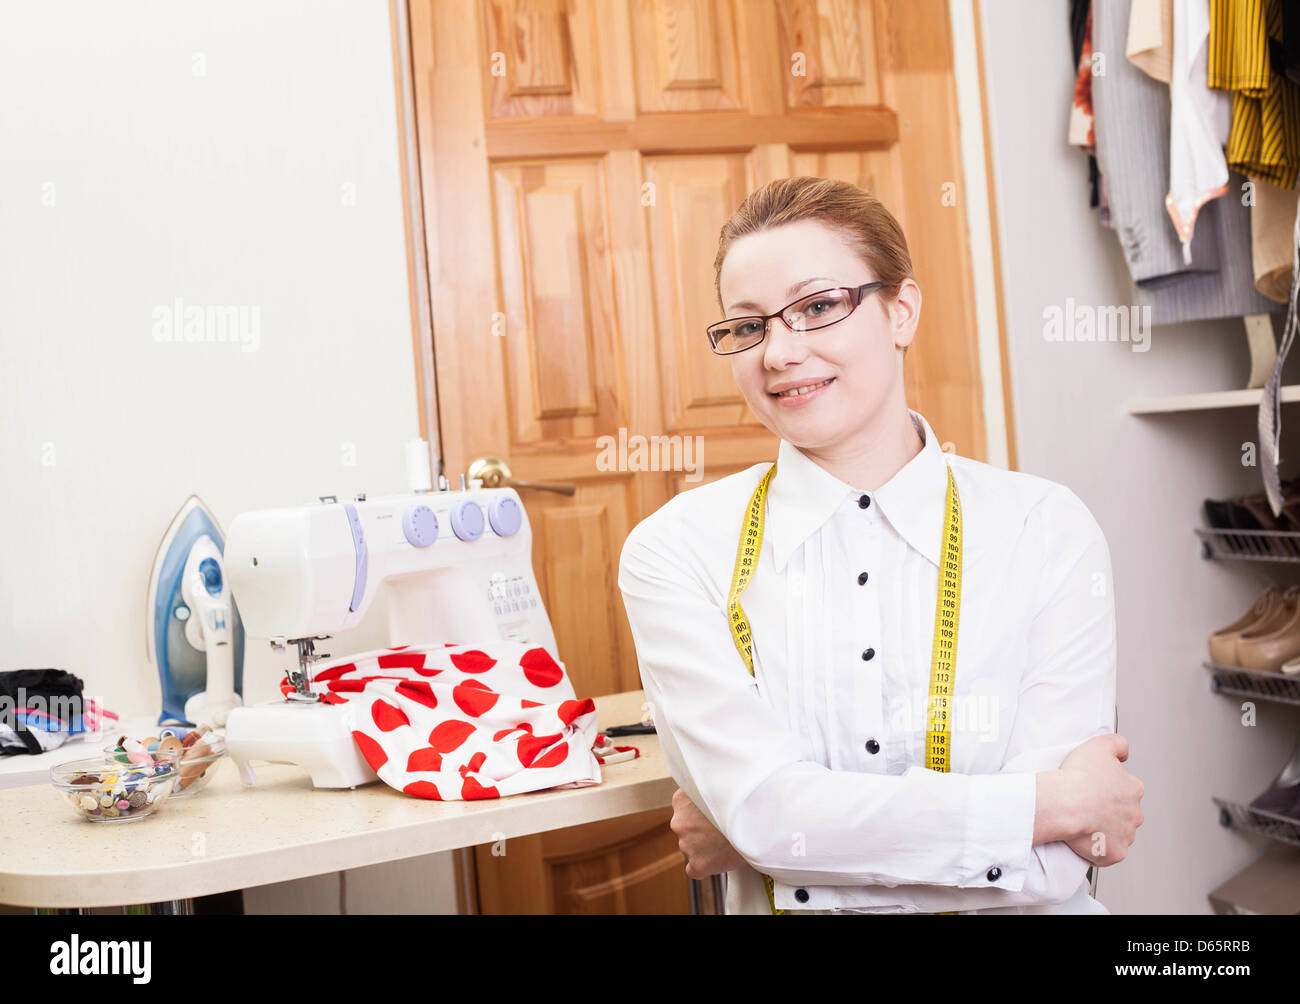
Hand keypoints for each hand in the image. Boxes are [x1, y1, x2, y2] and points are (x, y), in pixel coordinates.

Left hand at [669, 788, 746, 878]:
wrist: (760, 822)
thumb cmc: (745, 802)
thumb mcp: (721, 787)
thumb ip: (709, 793)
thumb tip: (713, 797)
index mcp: (682, 799)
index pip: (683, 808)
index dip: (700, 813)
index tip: (712, 815)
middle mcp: (679, 822)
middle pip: (687, 829)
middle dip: (701, 830)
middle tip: (722, 829)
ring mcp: (687, 844)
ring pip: (691, 848)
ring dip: (705, 847)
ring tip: (727, 842)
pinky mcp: (698, 864)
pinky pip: (694, 870)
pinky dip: (704, 867)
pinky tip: (719, 860)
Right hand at [1058, 733, 1143, 866]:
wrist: (1066, 804)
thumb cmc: (1078, 777)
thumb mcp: (1099, 745)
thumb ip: (1118, 743)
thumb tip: (1125, 751)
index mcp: (1133, 789)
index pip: (1126, 790)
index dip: (1108, 789)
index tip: (1093, 789)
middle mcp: (1135, 813)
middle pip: (1124, 813)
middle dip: (1109, 811)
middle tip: (1086, 806)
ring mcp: (1126, 835)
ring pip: (1116, 834)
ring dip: (1103, 830)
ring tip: (1082, 821)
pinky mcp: (1115, 853)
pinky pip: (1107, 853)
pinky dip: (1097, 849)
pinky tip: (1083, 838)